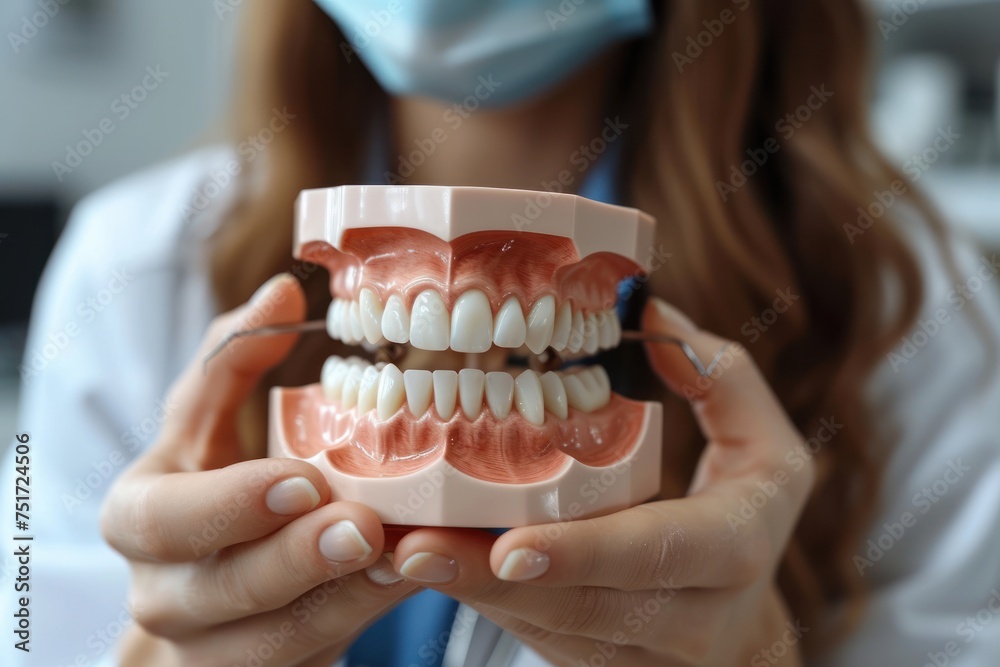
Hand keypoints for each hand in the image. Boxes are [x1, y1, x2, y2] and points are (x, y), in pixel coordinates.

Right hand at [101, 275, 418, 665]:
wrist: (222, 586)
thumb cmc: (215, 484)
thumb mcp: (210, 420)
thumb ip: (234, 355)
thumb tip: (283, 289)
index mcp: (141, 518)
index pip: (161, 518)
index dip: (230, 503)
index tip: (305, 478)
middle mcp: (163, 591)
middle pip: (221, 588)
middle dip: (295, 559)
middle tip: (364, 526)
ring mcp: (209, 647)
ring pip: (272, 640)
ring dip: (340, 601)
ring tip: (403, 558)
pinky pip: (310, 660)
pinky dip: (359, 623)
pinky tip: (406, 585)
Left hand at [387, 297, 813, 665]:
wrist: (750, 626)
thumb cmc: (749, 511)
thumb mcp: (763, 443)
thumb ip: (715, 373)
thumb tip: (642, 304)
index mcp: (736, 550)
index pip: (659, 552)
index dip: (586, 551)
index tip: (509, 545)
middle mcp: (694, 620)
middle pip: (582, 606)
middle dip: (491, 580)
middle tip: (413, 545)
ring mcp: (643, 658)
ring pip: (546, 629)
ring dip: (471, 592)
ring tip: (402, 547)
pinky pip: (534, 638)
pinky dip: (482, 602)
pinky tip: (435, 563)